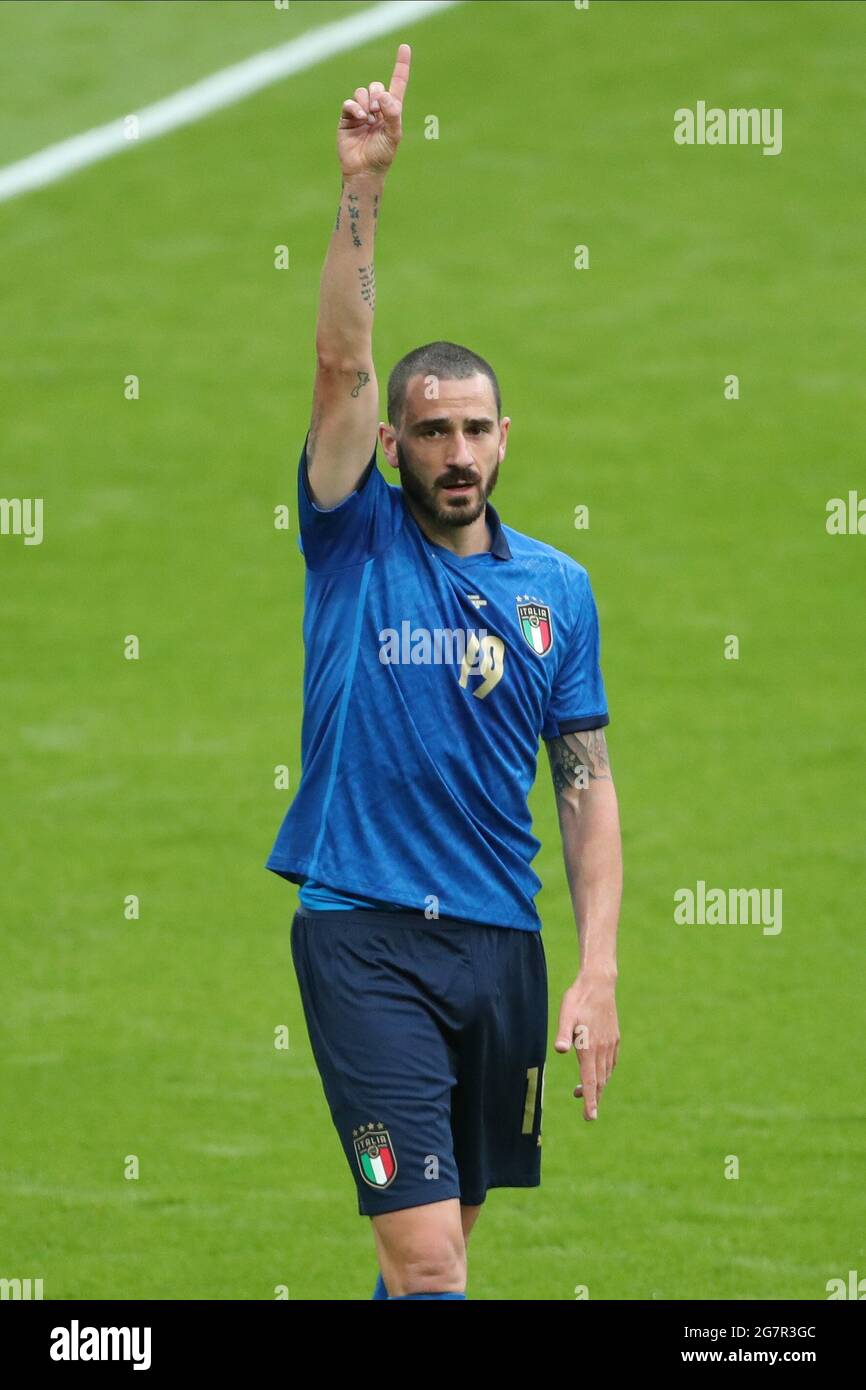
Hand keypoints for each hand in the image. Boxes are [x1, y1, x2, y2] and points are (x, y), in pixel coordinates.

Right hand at [337, 41, 410, 176]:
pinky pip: (349, 103)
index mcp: (392, 110)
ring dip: (365, 102)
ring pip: (362, 92)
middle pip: (376, 86)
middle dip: (377, 95)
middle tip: (377, 112)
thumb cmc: (382, 156)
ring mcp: (361, 112)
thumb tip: (384, 95)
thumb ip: (392, 114)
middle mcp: (376, 108)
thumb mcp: (393, 135)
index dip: (401, 66)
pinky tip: (359, 117)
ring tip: (368, 118)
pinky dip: (354, 107)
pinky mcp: (347, 118)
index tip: (404, 47)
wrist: (364, 171)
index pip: (398, 83)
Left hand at [554, 975, 619, 1120]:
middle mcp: (603, 1049)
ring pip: (606, 1073)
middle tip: (586, 1112)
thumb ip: (563, 1033)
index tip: (590, 1117)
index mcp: (590, 1047)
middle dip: (594, 1098)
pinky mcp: (614, 1038)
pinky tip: (599, 1072)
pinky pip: (611, 1062)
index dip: (590, 1101)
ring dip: (598, 1086)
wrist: (599, 983)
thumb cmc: (578, 999)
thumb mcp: (566, 1014)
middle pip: (600, 1081)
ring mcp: (610, 1044)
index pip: (591, 1081)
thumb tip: (560, 1050)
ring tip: (583, 1092)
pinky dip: (605, 1073)